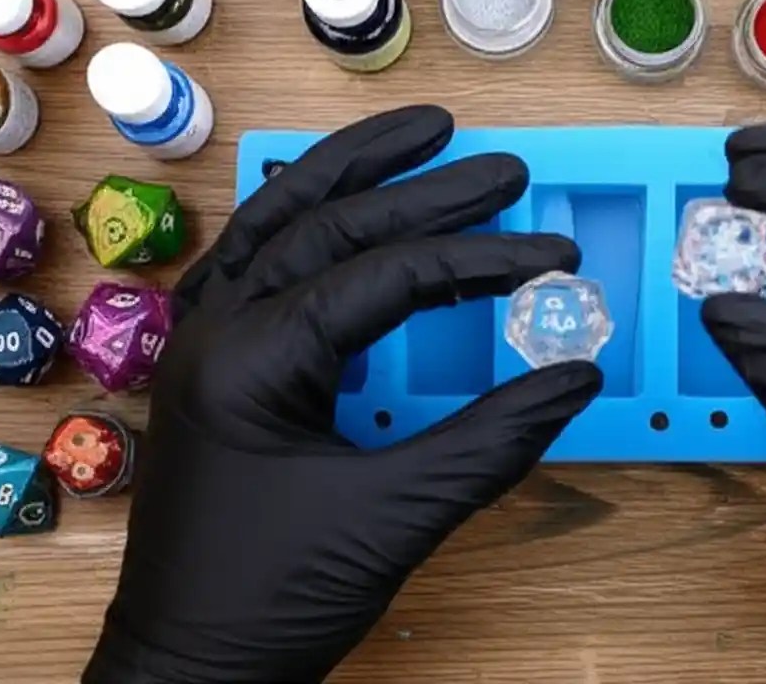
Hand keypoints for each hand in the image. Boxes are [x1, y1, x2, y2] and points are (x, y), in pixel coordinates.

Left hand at [82, 106, 602, 682]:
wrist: (187, 669)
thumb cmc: (275, 597)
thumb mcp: (393, 519)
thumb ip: (490, 442)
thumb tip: (578, 377)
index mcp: (253, 357)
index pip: (384, 276)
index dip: (479, 261)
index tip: (554, 260)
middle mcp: (218, 329)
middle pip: (329, 225)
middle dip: (423, 189)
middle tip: (505, 168)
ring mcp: (205, 342)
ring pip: (280, 224)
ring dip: (353, 174)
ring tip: (423, 135)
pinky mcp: (215, 366)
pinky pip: (261, 264)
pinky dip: (311, 224)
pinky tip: (344, 204)